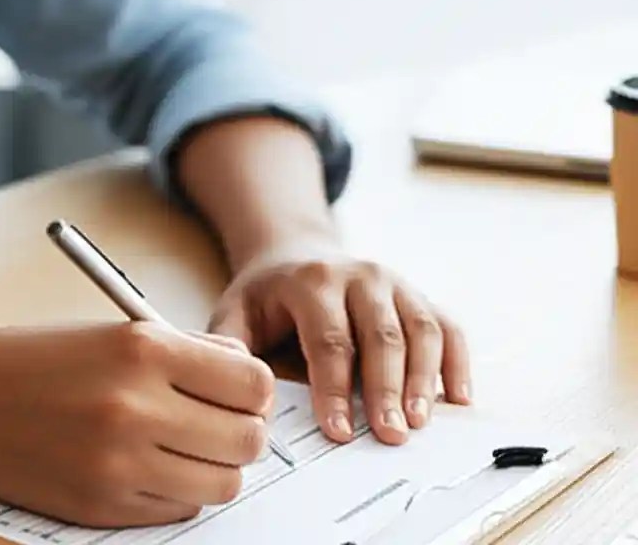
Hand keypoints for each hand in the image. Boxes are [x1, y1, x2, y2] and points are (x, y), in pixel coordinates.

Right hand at [0, 323, 274, 527]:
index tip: (235, 392)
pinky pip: (177, 510)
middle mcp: (135, 406)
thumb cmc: (36, 358)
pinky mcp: (101, 505)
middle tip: (214, 423)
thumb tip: (248, 382)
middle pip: (247, 441)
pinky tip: (143, 467)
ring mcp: (118, 463)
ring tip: (179, 447)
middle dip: (240, 433)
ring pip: (221, 485)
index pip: (252, 383)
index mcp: (142, 349)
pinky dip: (172, 492)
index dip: (252, 390)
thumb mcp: (113, 332)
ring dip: (211, 468)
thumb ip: (186, 354)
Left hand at [210, 241, 470, 445]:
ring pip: (421, 330)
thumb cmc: (265, 296)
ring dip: (423, 380)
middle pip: (381, 336)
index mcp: (312, 282)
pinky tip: (457, 398)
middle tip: (390, 435)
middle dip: (386, 390)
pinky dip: (457, 362)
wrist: (294, 254)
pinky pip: (448, 326)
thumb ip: (233, 348)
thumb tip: (245, 389)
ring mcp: (395, 283)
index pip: (328, 340)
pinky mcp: (418, 296)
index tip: (339, 432)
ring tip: (420, 423)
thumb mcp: (234, 314)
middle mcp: (360, 276)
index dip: (334, 389)